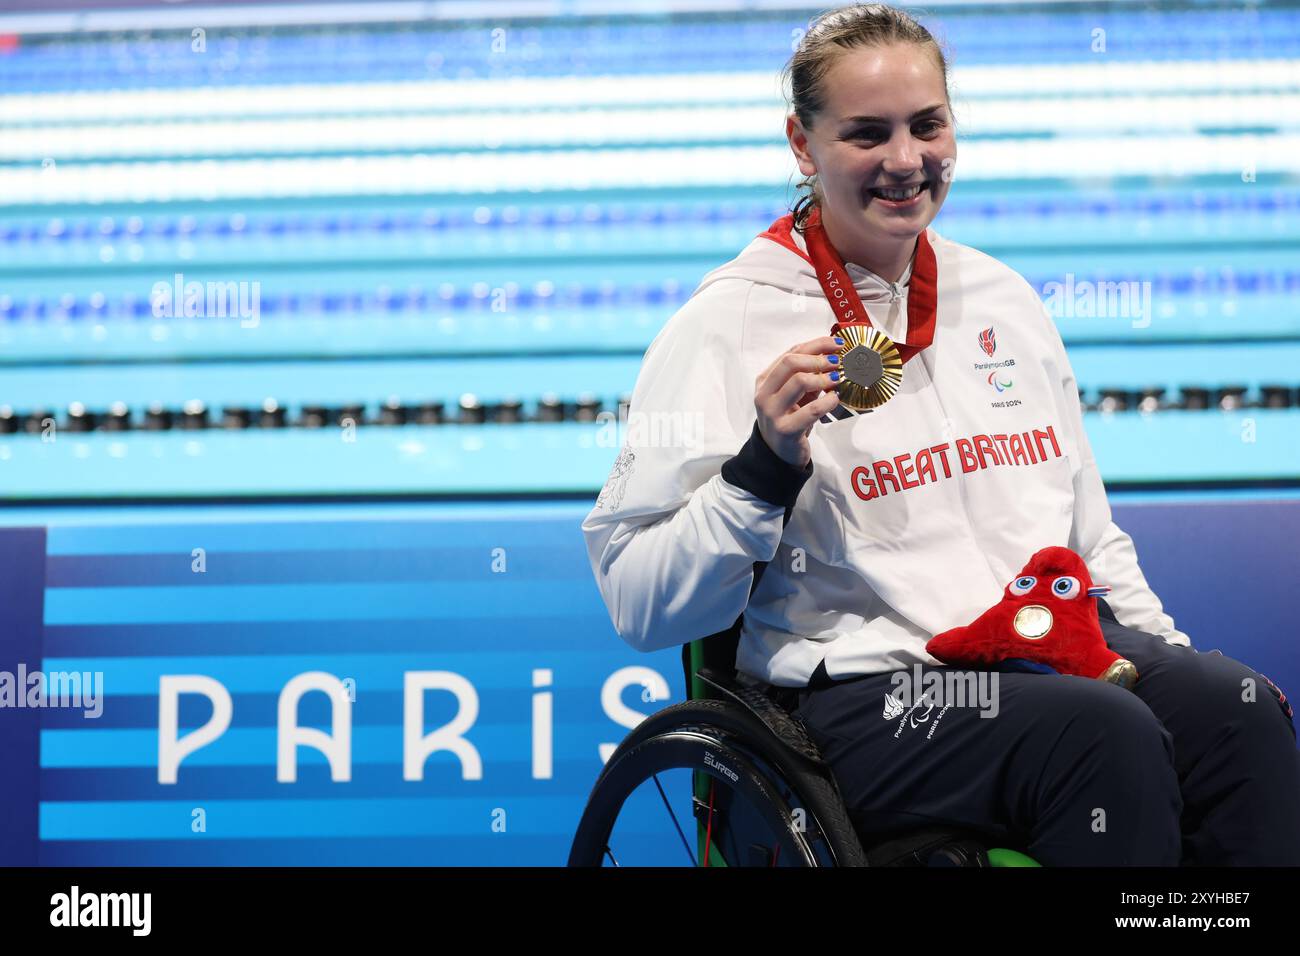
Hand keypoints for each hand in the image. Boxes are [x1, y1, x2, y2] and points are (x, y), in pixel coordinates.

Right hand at [753, 334, 842, 468]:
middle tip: (837, 363)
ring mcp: (772, 412)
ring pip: (799, 381)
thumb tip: (833, 354)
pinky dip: (828, 401)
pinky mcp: (786, 430)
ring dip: (823, 378)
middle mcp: (764, 394)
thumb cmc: (789, 419)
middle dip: (818, 359)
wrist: (778, 454)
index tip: (836, 344)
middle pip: (791, 362)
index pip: (790, 353)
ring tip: (837, 380)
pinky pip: (811, 410)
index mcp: (765, 381)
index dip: (816, 345)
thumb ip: (808, 375)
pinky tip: (835, 398)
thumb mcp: (795, 394)